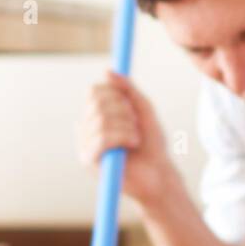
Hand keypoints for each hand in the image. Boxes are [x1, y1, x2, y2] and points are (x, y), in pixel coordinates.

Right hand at [78, 71, 176, 209]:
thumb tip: (108, 70)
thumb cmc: (151, 145)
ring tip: (136, 138)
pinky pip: (101, 138)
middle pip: (97, 103)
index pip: (95, 92)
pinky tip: (132, 144)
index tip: (132, 108)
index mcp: (95, 117)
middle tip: (136, 125)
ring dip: (126, 126)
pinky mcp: (89, 161)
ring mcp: (84, 145)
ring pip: (101, 120)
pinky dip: (122, 137)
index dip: (116, 94)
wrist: (159, 175)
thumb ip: (128, 90)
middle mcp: (85, 130)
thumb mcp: (143, 111)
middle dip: (123, 111)